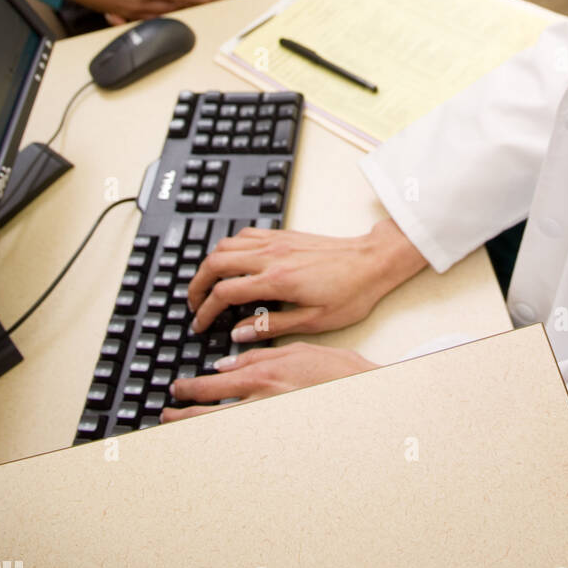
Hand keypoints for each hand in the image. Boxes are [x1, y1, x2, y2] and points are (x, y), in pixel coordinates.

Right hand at [64, 0, 231, 21]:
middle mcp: (142, 5)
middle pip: (175, 7)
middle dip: (193, 4)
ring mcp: (134, 13)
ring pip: (165, 14)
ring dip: (181, 10)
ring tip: (195, 3)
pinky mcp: (126, 15)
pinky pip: (151, 18)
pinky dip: (163, 14)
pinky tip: (169, 9)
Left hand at [159, 341, 378, 421]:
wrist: (366, 393)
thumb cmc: (336, 370)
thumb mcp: (296, 349)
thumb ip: (259, 354)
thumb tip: (225, 365)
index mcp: (263, 375)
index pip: (213, 385)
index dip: (188, 390)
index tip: (176, 389)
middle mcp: (261, 402)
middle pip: (209, 414)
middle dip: (182, 415)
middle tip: (166, 414)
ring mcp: (269, 422)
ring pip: (221, 430)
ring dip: (195, 429)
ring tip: (177, 429)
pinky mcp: (280, 436)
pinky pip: (243, 441)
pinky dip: (223, 440)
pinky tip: (213, 441)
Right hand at [187, 219, 427, 338]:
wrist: (373, 262)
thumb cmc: (351, 292)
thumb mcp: (313, 322)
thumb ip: (271, 327)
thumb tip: (239, 333)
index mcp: (278, 280)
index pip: (225, 293)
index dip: (205, 311)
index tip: (200, 324)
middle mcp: (273, 256)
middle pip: (215, 262)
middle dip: (197, 284)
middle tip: (194, 304)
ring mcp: (277, 241)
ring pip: (226, 244)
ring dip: (209, 263)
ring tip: (207, 284)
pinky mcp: (285, 235)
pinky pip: (245, 234)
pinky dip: (229, 247)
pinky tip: (232, 261)